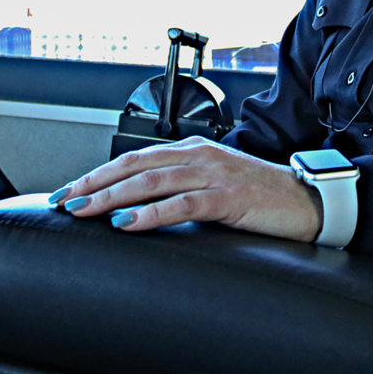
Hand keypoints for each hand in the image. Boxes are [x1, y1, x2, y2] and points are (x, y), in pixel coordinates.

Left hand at [48, 137, 321, 242]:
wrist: (308, 202)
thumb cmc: (262, 198)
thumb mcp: (214, 188)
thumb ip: (180, 191)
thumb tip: (137, 210)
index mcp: (193, 150)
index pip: (134, 158)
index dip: (97, 174)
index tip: (68, 191)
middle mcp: (199, 155)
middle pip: (134, 165)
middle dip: (94, 183)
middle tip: (63, 201)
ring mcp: (214, 174)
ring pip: (151, 181)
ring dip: (112, 196)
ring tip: (84, 210)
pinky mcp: (229, 197)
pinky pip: (183, 204)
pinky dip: (151, 213)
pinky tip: (128, 222)